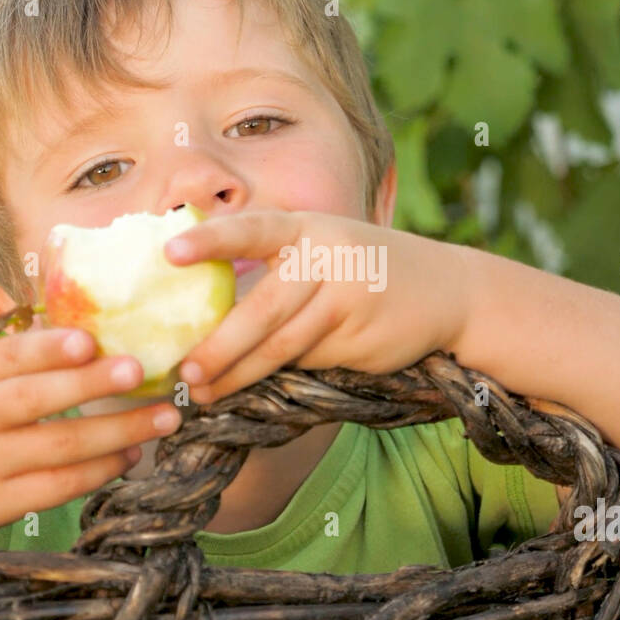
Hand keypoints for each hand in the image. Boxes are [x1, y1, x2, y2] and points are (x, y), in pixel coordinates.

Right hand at [0, 327, 182, 543]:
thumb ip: (8, 355)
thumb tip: (79, 319)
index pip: (6, 358)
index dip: (46, 348)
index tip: (87, 339)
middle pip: (36, 400)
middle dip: (92, 385)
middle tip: (140, 369)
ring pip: (58, 447)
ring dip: (117, 432)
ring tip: (164, 418)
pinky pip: (57, 487)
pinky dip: (99, 471)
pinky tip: (130, 456)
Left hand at [163, 210, 467, 402]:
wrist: (449, 291)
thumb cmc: (365, 268)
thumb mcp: (326, 246)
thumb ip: (278, 265)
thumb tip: (208, 312)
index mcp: (306, 227)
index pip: (252, 230)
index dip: (211, 241)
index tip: (169, 254)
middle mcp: (327, 257)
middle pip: (263, 308)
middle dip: (220, 346)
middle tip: (185, 373)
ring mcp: (346, 298)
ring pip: (283, 345)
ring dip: (240, 373)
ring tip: (206, 392)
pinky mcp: (360, 337)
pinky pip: (308, 361)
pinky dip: (278, 376)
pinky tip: (252, 388)